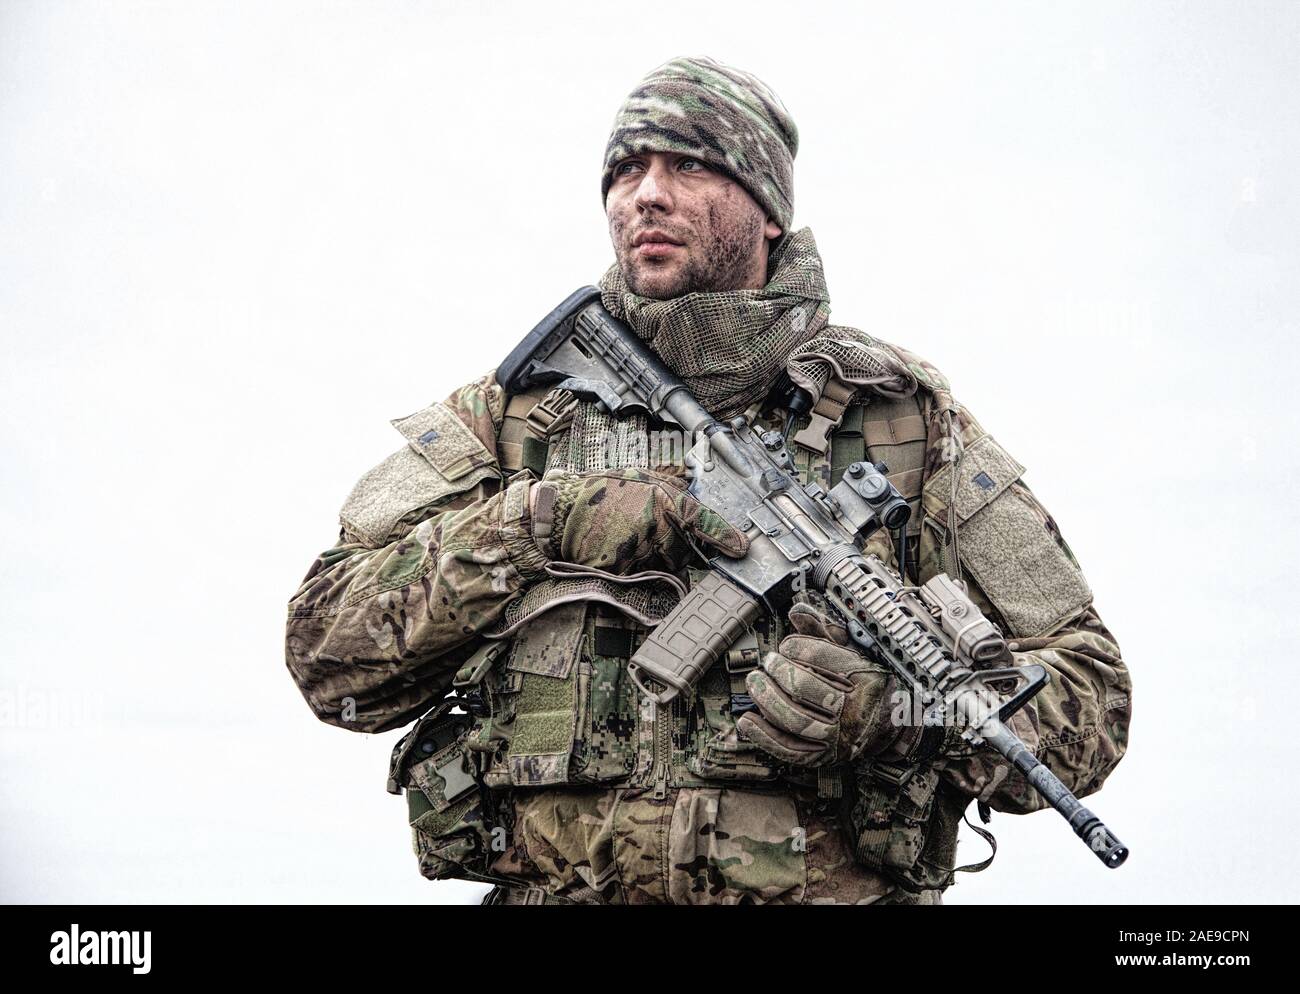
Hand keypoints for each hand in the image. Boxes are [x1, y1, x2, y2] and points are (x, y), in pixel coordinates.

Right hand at [531, 468, 747, 573]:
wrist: (557, 514)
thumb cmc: (597, 493)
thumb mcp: (637, 476)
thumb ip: (670, 487)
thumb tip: (695, 496)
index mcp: (662, 499)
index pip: (704, 520)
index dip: (725, 536)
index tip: (741, 549)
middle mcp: (657, 526)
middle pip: (686, 549)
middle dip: (677, 544)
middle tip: (649, 530)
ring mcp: (642, 551)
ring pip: (668, 564)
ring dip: (659, 557)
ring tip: (631, 538)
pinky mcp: (628, 572)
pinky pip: (646, 576)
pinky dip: (639, 568)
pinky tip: (621, 551)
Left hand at [737, 602, 902, 765]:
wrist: (893, 723)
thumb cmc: (867, 682)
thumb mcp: (854, 651)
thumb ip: (825, 630)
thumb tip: (797, 610)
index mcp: (864, 676)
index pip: (821, 657)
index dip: (795, 648)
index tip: (786, 646)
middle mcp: (855, 708)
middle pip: (803, 687)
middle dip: (777, 672)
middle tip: (766, 663)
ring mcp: (840, 736)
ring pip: (795, 720)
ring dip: (766, 700)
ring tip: (754, 684)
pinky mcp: (826, 756)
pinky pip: (790, 750)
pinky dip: (764, 736)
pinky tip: (747, 721)